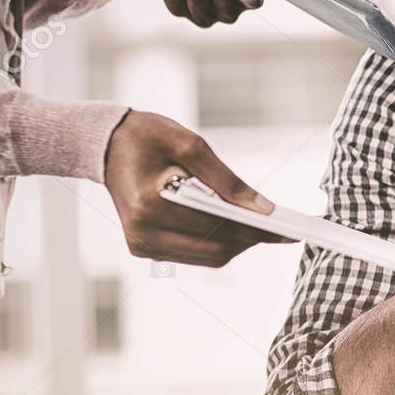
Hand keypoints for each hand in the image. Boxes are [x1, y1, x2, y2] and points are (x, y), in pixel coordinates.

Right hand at [103, 110, 290, 265]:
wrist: (106, 145)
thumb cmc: (148, 137)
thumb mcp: (190, 144)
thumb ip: (227, 180)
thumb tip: (264, 208)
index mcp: (150, 205)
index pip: (216, 226)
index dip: (255, 230)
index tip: (288, 230)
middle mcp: (143, 233)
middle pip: (215, 250)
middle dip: (251, 239)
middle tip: (282, 229)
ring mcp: (142, 244)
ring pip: (208, 257)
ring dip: (238, 243)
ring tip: (262, 226)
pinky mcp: (144, 248)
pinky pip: (194, 253)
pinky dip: (218, 242)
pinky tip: (234, 226)